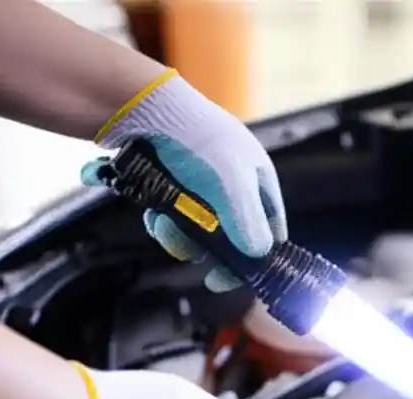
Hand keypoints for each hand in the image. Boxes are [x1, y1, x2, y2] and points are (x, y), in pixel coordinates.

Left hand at [81, 70, 286, 291]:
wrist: (143, 108)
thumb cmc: (196, 140)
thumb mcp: (232, 185)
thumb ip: (248, 223)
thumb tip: (259, 255)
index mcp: (258, 178)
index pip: (270, 227)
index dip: (256, 254)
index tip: (231, 276)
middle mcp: (233, 182)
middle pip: (228, 234)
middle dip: (205, 246)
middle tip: (188, 249)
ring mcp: (200, 183)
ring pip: (196, 228)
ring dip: (177, 234)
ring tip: (161, 222)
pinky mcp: (171, 183)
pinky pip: (172, 215)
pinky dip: (161, 220)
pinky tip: (151, 212)